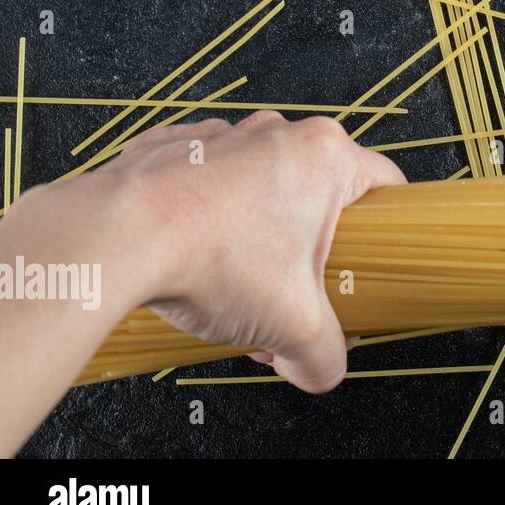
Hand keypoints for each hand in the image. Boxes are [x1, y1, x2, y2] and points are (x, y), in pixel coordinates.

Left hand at [99, 111, 405, 391]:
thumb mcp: (291, 327)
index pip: (385, 180)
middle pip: (318, 191)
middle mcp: (278, 134)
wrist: (115, 239)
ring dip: (258, 232)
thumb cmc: (207, 259)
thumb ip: (323, 356)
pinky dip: (208, 215)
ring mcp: (224, 135)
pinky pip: (209, 180)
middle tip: (297, 286)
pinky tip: (194, 257)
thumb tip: (323, 369)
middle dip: (310, 245)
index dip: (388, 222)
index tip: (376, 250)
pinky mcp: (176, 145)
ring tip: (235, 282)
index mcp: (324, 158)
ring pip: (262, 185)